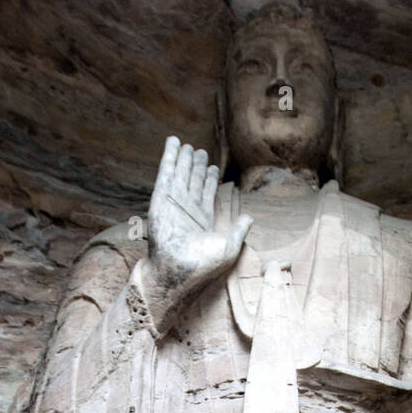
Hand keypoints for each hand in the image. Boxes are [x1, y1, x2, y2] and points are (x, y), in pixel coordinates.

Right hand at [139, 137, 251, 329]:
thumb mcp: (229, 247)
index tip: (213, 168)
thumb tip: (249, 218)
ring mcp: (174, 202)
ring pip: (181, 173)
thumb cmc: (203, 265)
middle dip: (197, 167)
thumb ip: (239, 229)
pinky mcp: (161, 196)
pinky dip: (170, 156)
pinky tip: (173, 142)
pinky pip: (167, 170)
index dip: (210, 180)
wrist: (178, 270)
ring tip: (187, 144)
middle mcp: (187, 210)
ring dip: (184, 159)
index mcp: (202, 221)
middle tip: (200, 151)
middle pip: (193, 181)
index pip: (207, 194)